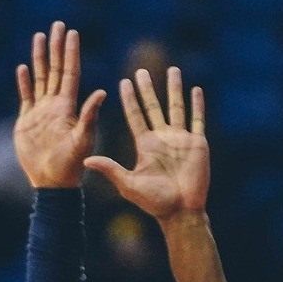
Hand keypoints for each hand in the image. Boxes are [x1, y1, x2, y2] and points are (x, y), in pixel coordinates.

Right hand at [13, 22, 106, 187]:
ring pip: (40, 78)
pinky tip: (23, 68)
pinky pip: (26, 96)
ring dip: (39, 58)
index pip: (69, 73)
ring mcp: (40, 112)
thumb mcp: (84, 139)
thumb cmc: (72, 164)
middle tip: (57, 25)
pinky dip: (24, 82)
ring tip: (39, 37)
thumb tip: (102, 92)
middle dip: (55, 47)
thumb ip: (90, 116)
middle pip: (54, 69)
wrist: (51, 183)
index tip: (72, 32)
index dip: (70, 52)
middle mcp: (55, 105)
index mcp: (67, 106)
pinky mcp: (27, 121)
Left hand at [84, 67, 209, 221]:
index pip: (135, 116)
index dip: (130, 99)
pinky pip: (197, 119)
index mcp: (145, 145)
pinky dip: (197, 104)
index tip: (124, 81)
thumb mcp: (128, 184)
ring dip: (174, 89)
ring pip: (176, 107)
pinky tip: (196, 89)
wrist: (180, 211)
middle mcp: (162, 138)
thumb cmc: (154, 202)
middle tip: (142, 70)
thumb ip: (110, 169)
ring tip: (172, 69)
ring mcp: (180, 139)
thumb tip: (85, 161)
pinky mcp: (197, 143)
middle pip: (153, 107)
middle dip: (148, 88)